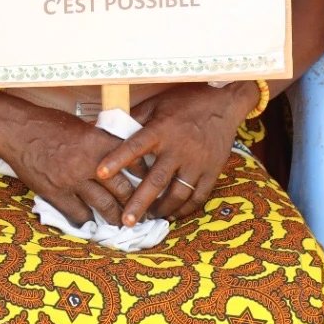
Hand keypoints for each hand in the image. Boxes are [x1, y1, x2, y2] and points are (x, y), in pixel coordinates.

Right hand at [0, 100, 131, 225]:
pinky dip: (88, 219)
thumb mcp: (80, 126)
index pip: (133, 161)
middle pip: (123, 189)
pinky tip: (92, 222)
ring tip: (123, 223)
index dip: (144, 175)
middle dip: (135, 203)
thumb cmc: (47, 123)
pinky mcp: (56, 193)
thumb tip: (115, 155)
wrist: (16, 130)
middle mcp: (89, 163)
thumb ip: (99, 142)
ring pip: (105, 206)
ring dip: (116, 217)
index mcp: (98, 141)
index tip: (149, 183)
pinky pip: (79, 213)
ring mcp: (72, 180)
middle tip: (142, 212)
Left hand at [96, 83, 255, 223]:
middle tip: (126, 222)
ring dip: (162, 209)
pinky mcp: (212, 171)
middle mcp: (178, 148)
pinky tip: (173, 214)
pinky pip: (198, 196)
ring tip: (149, 218)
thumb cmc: (185, 101)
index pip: (135, 146)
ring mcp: (197, 162)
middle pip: (156, 181)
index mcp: (161, 130)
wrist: (223, 102)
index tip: (100, 174)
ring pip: (178, 193)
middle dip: (139, 203)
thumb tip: (103, 126)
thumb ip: (133, 118)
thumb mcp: (156, 103)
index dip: (117, 160)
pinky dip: (185, 209)